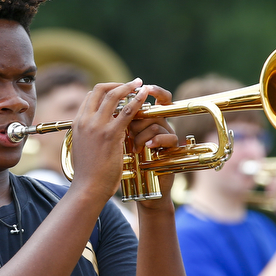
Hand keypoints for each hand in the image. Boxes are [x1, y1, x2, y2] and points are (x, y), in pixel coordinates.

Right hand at [66, 78, 146, 201]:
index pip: (91, 97)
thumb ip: (89, 137)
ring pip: (113, 95)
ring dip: (129, 87)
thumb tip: (98, 135)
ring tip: (140, 84)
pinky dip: (138, 100)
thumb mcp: (84, 150)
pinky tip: (146, 96)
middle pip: (100, 90)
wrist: (88, 188)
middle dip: (118, 84)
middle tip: (132, 84)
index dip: (106, 90)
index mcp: (77, 124)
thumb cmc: (88, 174)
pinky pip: (127, 111)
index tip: (120, 92)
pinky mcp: (110, 134)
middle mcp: (85, 121)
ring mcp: (96, 126)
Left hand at [127, 85, 178, 205]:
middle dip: (141, 113)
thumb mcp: (118, 140)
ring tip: (135, 147)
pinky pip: (170, 138)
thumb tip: (103, 106)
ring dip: (143, 133)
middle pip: (153, 107)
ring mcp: (167, 137)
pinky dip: (157, 141)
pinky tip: (149, 147)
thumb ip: (117, 123)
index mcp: (146, 121)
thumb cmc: (127, 165)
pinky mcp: (172, 151)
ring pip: (158, 122)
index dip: (155, 90)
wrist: (142, 189)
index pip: (155, 98)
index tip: (144, 86)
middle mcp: (159, 125)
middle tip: (132, 122)